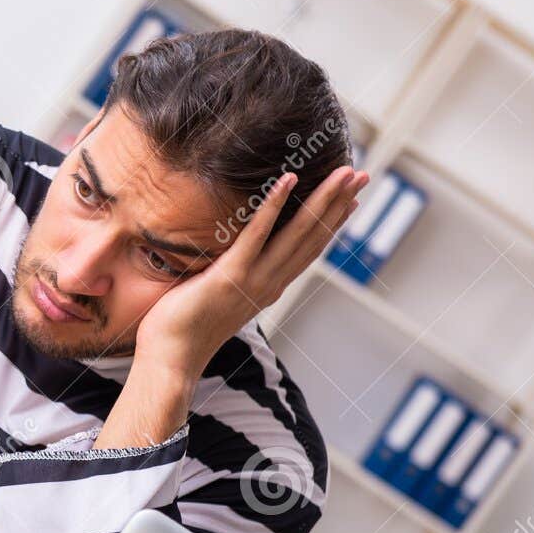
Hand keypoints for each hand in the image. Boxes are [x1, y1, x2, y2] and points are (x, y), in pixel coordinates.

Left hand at [135, 166, 367, 378]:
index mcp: (269, 288)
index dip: (331, 224)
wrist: (171, 360)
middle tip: (362, 176)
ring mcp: (254, 279)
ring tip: (343, 172)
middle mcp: (270, 284)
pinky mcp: (231, 274)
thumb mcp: (218, 298)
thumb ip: (232, 277)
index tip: (351, 200)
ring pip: (298, 232)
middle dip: (338, 204)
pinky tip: (288, 179)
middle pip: (314, 237)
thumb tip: (228, 261)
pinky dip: (274, 206)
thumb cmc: (184, 329)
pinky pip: (256, 234)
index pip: (308, 250)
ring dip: (322, 199)